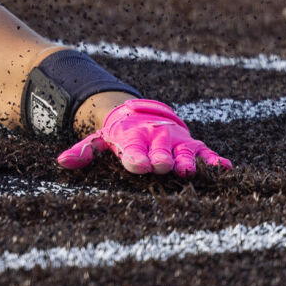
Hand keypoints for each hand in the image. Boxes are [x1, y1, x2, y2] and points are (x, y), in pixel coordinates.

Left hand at [56, 98, 231, 175]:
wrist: (142, 115)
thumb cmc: (119, 134)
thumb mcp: (99, 140)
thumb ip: (83, 151)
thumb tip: (61, 162)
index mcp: (131, 137)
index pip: (132, 149)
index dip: (135, 156)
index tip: (137, 165)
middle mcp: (156, 138)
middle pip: (159, 150)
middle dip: (161, 158)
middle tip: (163, 166)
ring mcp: (176, 142)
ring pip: (183, 153)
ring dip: (187, 161)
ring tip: (190, 171)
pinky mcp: (192, 145)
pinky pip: (205, 153)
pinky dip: (215, 160)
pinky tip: (224, 169)